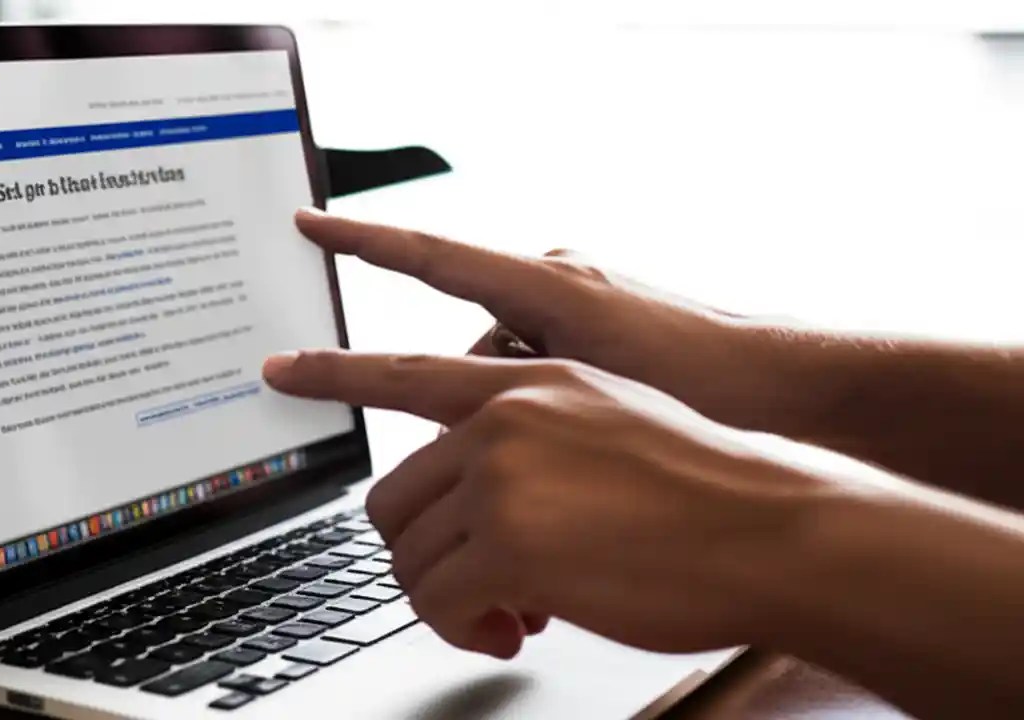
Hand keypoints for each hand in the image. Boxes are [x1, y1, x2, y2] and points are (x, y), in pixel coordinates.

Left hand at [263, 350, 824, 658]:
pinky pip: (439, 600)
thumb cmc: (704, 491)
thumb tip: (471, 499)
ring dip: (446, 598)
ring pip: (408, 555)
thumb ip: (529, 443)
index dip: (333, 372)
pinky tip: (513, 628)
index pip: (404, 373)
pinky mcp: (508, 542)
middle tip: (474, 588)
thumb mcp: (608, 423)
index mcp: (526, 382)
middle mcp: (503, 418)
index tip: (278, 369)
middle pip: (392, 497)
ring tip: (504, 612)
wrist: (772, 529)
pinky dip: (464, 628)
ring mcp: (502, 476)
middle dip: (422, 555)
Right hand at [295, 209, 796, 432]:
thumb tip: (468, 402)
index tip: (304, 227)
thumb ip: (520, 387)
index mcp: (549, 286)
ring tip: (563, 477)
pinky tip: (585, 463)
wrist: (801, 395)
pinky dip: (547, 422)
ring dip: (515, 432)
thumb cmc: (714, 386)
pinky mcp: (603, 339)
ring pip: (505, 380)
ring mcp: (582, 311)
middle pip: (469, 357)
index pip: (430, 258)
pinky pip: (544, 379)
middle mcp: (559, 286)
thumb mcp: (599, 393)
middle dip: (474, 419)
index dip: (359, 243)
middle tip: (502, 470)